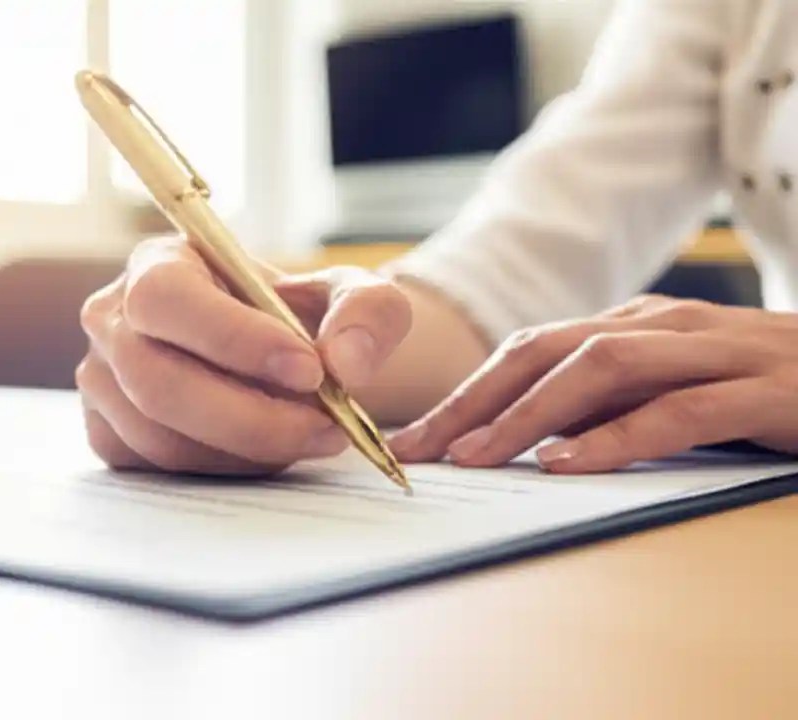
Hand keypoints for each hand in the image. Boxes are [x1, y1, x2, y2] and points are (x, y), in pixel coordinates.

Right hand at [76, 236, 412, 474]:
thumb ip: (367, 312)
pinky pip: (158, 467)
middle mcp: (111, 319)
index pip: (168, 300)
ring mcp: (100, 380)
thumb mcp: (345, 295)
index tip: (309, 371)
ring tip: (307, 436)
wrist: (265, 354)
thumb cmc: (293, 316)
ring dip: (244, 449)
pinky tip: (264, 450)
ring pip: (160, 435)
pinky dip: (222, 468)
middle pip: (157, 381)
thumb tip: (346, 364)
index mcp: (156, 264)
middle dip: (249, 417)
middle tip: (326, 429)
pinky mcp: (106, 432)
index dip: (234, 340)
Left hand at [390, 295, 797, 472]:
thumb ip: (609, 403)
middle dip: (472, 401)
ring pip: (598, 369)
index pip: (529, 351)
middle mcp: (663, 327)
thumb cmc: (766, 387)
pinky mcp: (765, 391)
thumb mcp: (673, 389)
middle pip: (544, 352)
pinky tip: (570, 464)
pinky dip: (616, 437)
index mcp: (635, 325)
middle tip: (420, 450)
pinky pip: (677, 413)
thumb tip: (523, 442)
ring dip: (527, 415)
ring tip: (477, 457)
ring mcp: (714, 353)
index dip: (464, 393)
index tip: (414, 439)